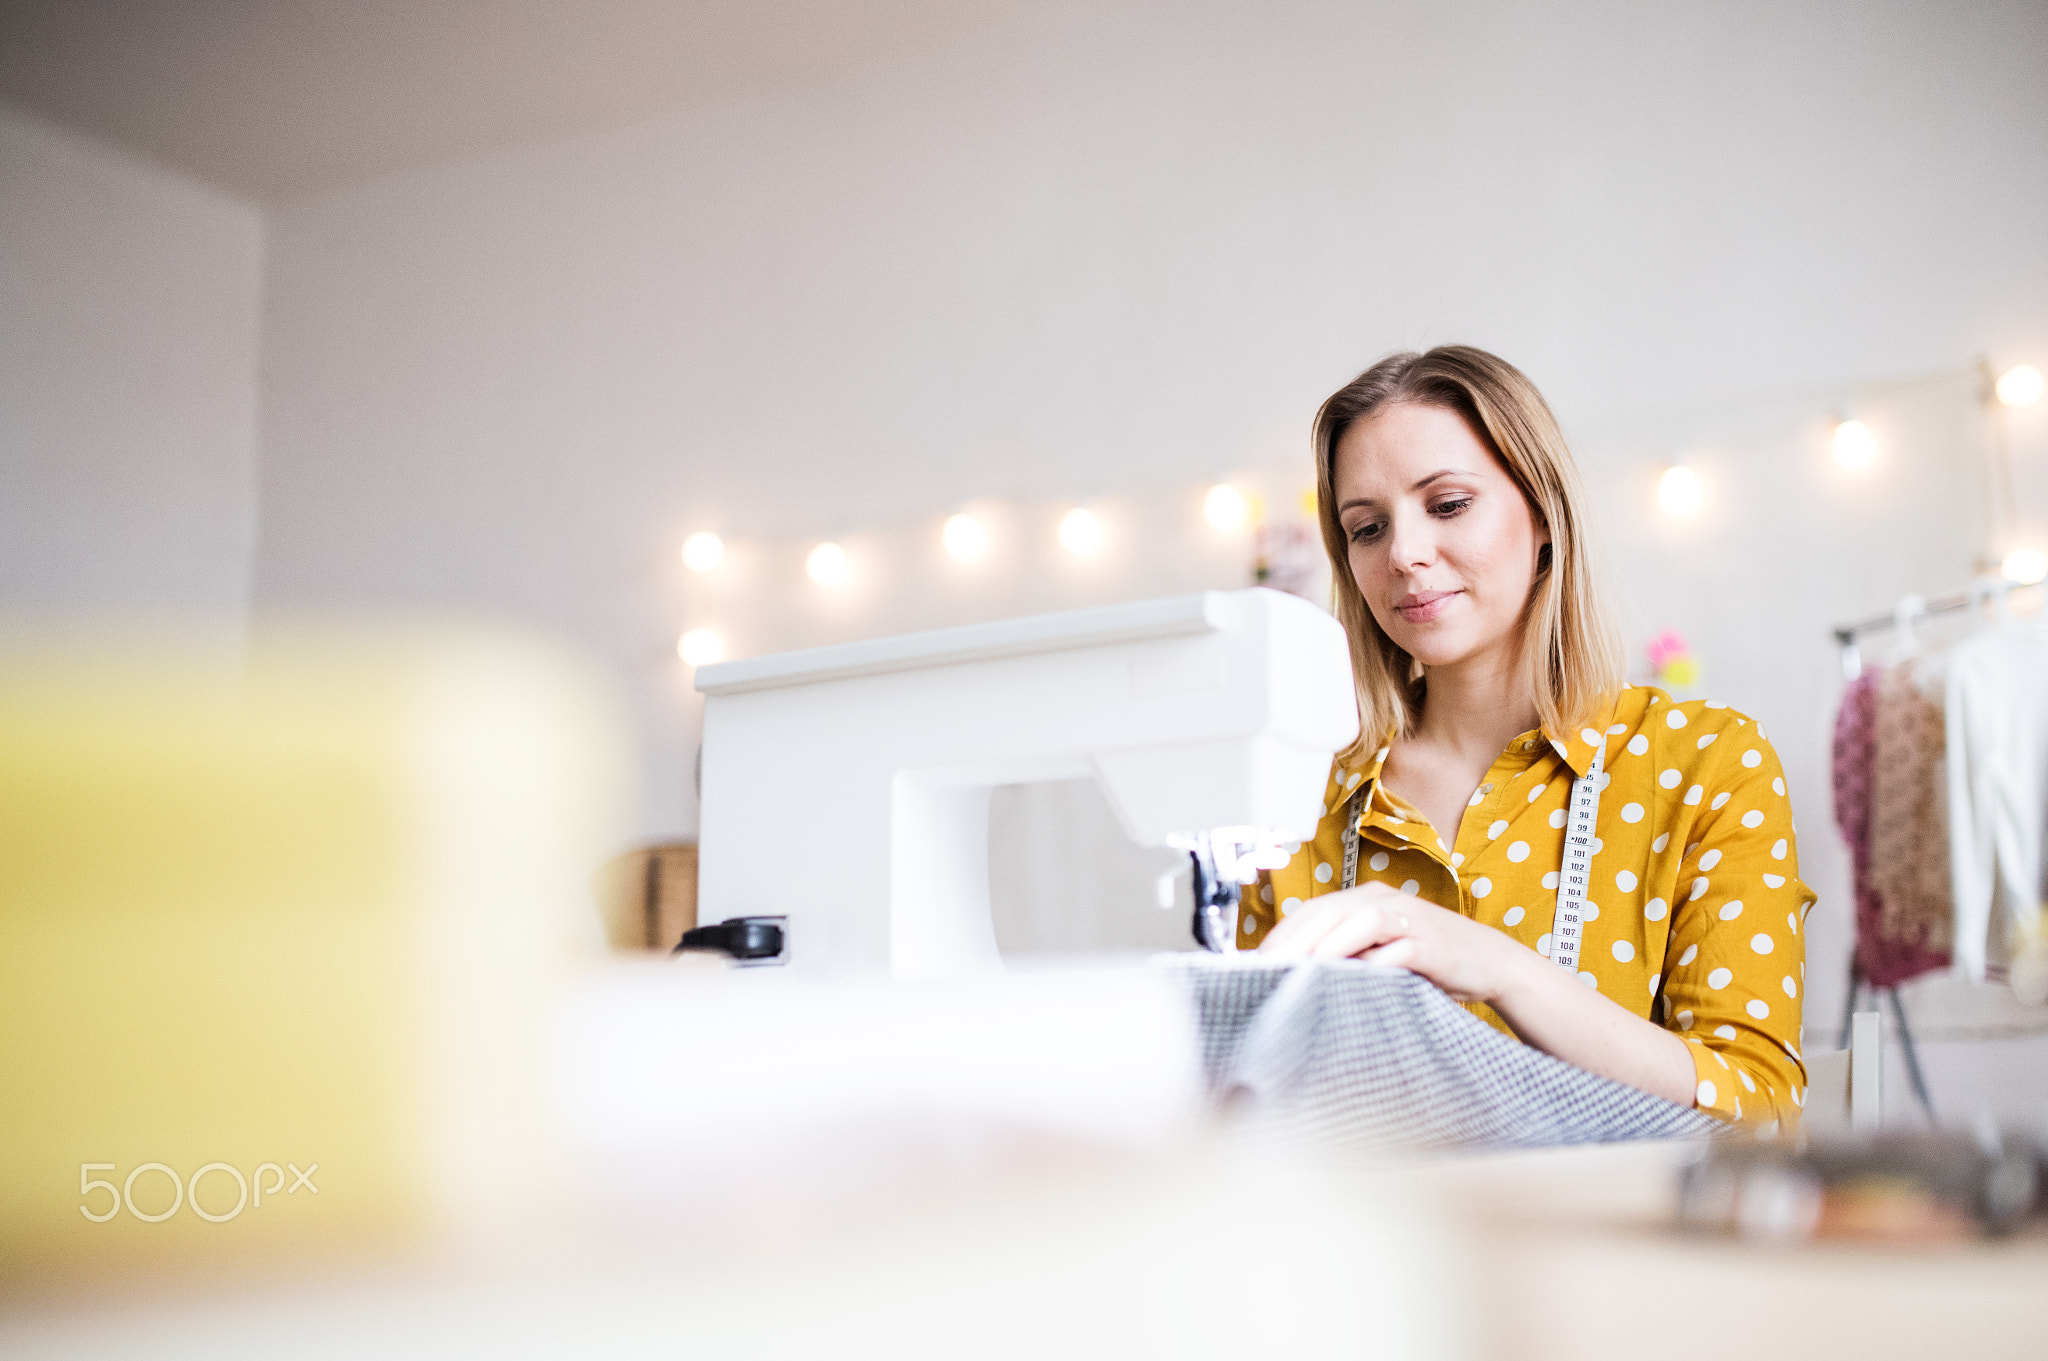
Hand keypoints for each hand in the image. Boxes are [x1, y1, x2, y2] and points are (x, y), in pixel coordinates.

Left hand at [1257, 882, 1539, 1005]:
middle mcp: (1384, 901)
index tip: (1256, 961)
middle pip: (1329, 912)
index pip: (1314, 911)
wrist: (1490, 963)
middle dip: (1294, 940)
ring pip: (1358, 922)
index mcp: (1367, 900)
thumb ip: (1348, 956)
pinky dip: (1374, 963)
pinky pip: (1397, 949)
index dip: (1284, 934)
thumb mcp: (1381, 954)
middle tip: (1266, 968)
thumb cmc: (1429, 963)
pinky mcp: (1431, 943)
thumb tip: (1297, 975)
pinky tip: (1353, 981)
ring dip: (1326, 947)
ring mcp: (1410, 919)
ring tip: (1298, 971)